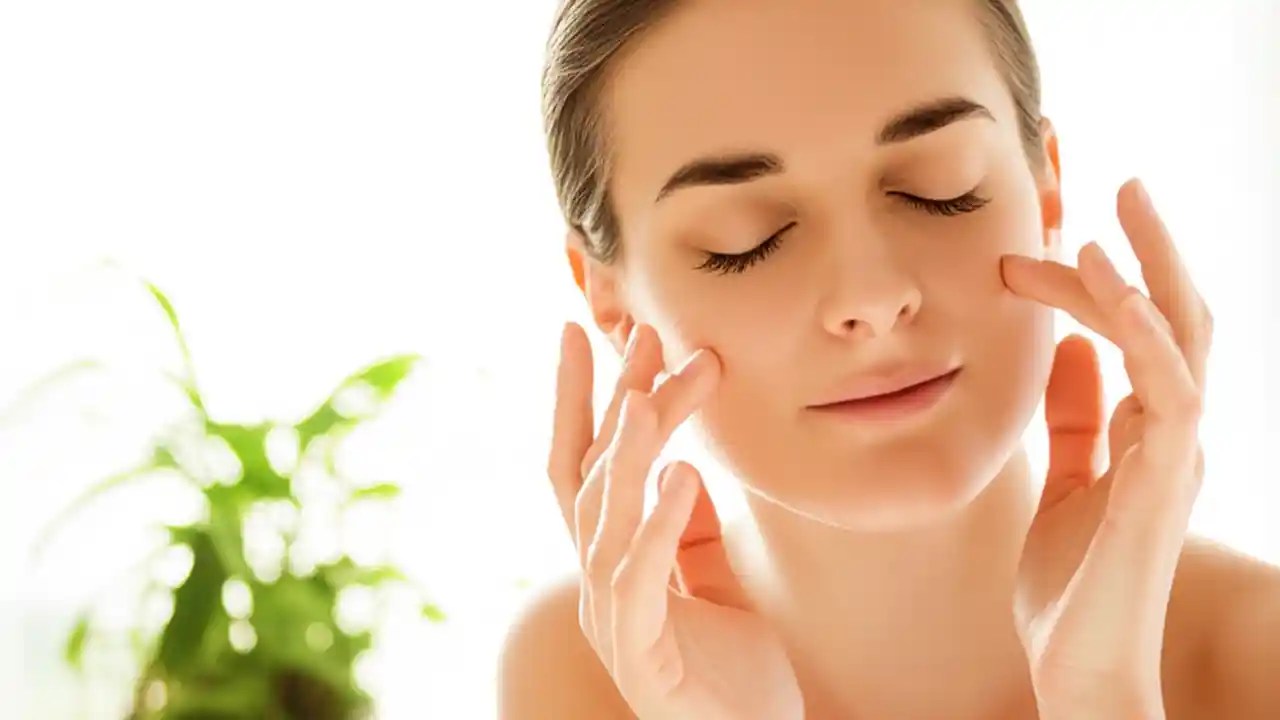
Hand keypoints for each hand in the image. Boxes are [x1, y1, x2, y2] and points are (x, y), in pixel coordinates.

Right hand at [547, 322, 803, 719]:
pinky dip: (659, 523)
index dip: (583, 397)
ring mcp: (614, 620)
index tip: (597, 328)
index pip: (585, 463)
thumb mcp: (712, 577)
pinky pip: (640, 580)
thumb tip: (683, 459)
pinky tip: (684, 474)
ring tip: (650, 391)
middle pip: (586, 476)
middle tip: (638, 335)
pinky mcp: (642, 657)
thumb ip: (690, 525)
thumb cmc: (734, 669)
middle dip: (604, 402)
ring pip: (604, 519)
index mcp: (614, 560)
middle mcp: (599, 584)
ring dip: (628, 451)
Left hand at [1001, 179, 1210, 717]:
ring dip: (1152, 270)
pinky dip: (1142, 334)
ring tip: (1118, 210)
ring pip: (1184, 338)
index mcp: (1146, 428)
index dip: (1080, 287)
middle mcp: (1172, 432)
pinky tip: (1110, 291)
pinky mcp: (1163, 480)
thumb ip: (1072, 419)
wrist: (1074, 663)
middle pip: (1175, 317)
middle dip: (1150, 248)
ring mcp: (1176, 454)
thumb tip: (1068, 351)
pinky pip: (1168, 391)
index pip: (1129, 332)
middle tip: (1117, 181)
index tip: (1015, 260)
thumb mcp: (1063, 480)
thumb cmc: (1070, 582)